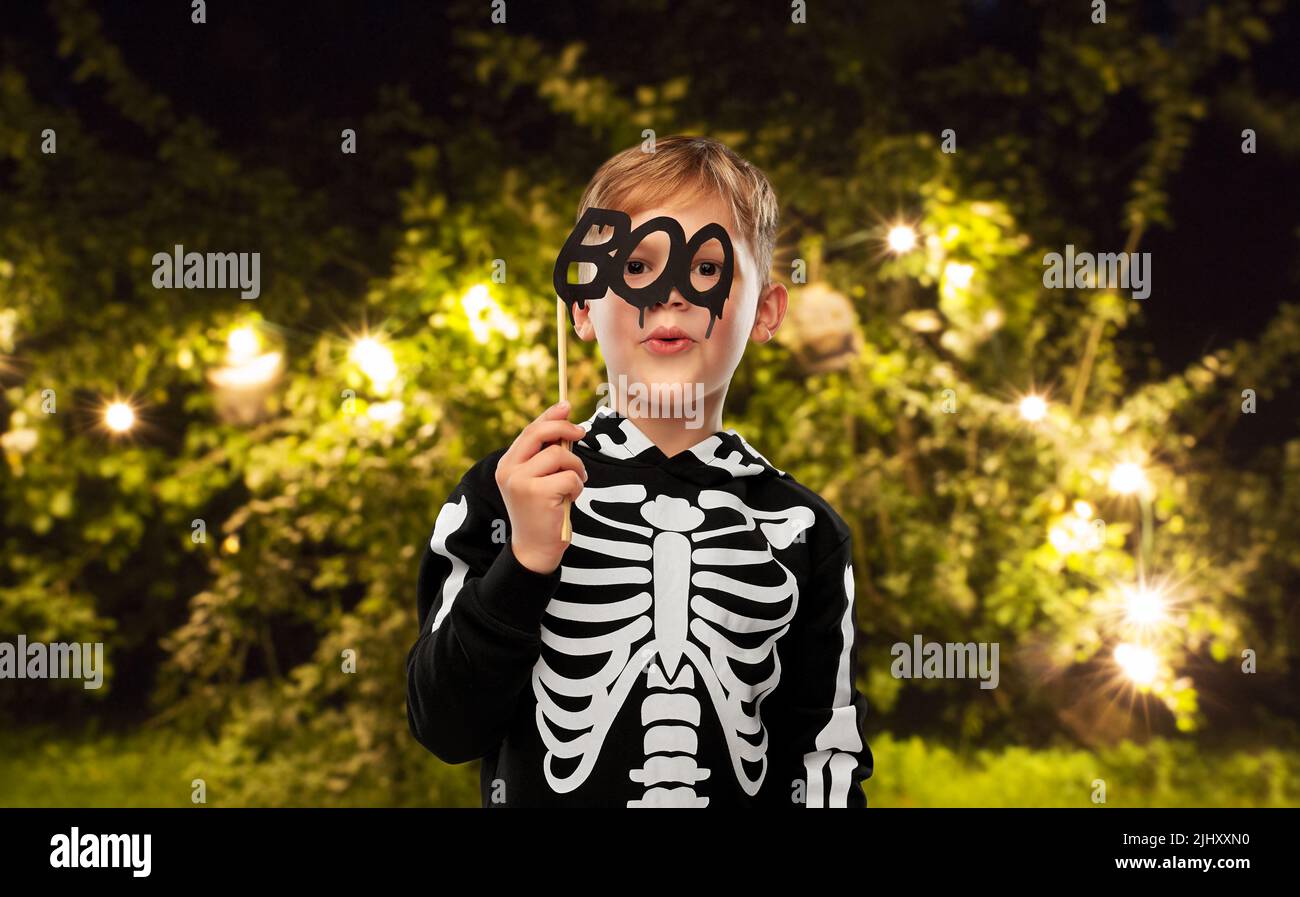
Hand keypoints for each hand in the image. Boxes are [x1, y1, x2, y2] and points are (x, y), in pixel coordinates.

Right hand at [495, 400, 587, 574]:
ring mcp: (521, 481)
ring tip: (575, 484)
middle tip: (582, 433)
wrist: (534, 549)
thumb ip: (545, 457)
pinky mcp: (537, 493)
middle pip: (540, 434)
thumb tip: (567, 427)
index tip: (566, 405)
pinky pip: (570, 477)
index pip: (529, 431)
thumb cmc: (542, 513)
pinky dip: (577, 487)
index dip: (549, 416)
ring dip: (576, 469)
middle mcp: (509, 470)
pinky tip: (570, 500)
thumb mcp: (538, 481)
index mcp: (507, 465)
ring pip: (560, 456)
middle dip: (565, 429)